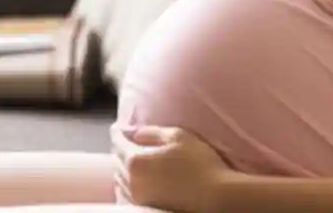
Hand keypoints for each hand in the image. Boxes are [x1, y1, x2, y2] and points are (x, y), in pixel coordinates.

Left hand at [111, 124, 232, 211]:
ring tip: (128, 162)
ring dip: (122, 169)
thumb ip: (152, 132)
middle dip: (120, 150)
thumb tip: (134, 133)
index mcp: (136, 161)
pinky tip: (134, 184)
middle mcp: (131, 182)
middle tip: (124, 143)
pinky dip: (127, 186)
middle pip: (117, 162)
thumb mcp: (178, 137)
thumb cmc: (200, 164)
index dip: (118, 132)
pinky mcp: (145, 211)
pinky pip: (127, 195)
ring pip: (120, 181)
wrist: (216, 198)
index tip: (116, 127)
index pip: (119, 142)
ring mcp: (137, 199)